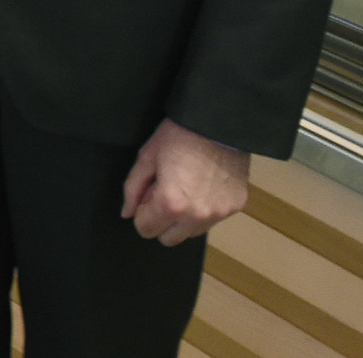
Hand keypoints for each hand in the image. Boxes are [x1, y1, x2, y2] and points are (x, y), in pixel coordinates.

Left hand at [121, 119, 249, 244]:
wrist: (218, 122)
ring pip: (191, 232)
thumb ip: (133, 188)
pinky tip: (204, 185)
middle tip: (165, 191)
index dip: (143, 211)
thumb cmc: (181, 134)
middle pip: (169, 238)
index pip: (146, 230)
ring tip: (186, 186)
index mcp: (171, 204)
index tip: (149, 193)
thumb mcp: (147, 156)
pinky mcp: (235, 206)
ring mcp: (219, 213)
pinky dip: (205, 208)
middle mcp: (197, 215)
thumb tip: (127, 212)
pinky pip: (213, 219)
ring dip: (184, 218)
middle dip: (162, 220)